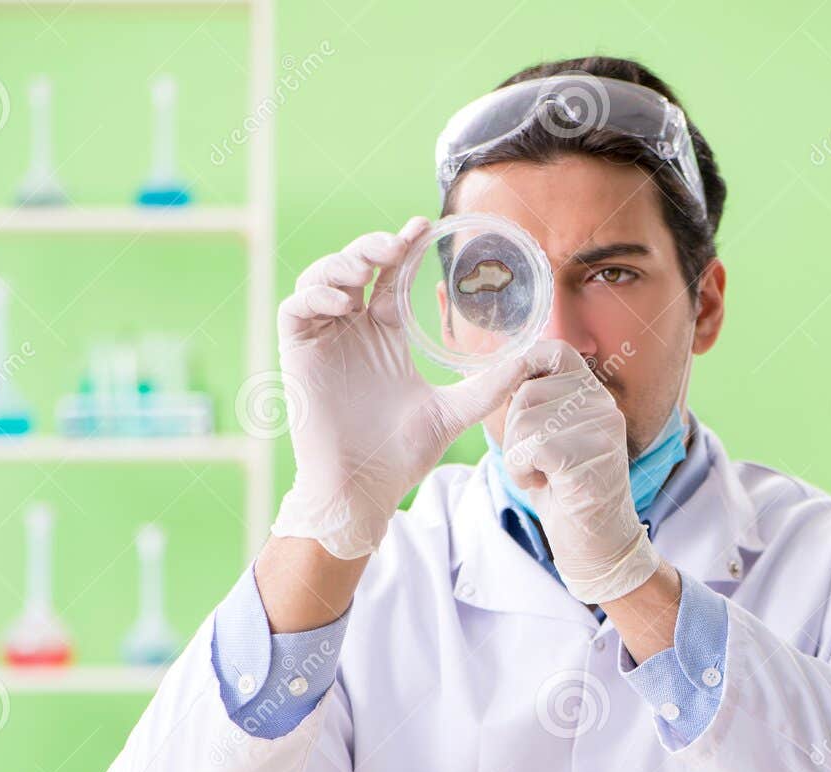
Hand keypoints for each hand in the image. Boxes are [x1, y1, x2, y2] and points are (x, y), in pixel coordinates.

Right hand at [269, 217, 521, 558]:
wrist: (364, 488)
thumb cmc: (402, 454)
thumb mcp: (454, 411)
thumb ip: (490, 384)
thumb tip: (535, 361)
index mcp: (385, 334)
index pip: (391, 278)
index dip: (404, 248)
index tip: (426, 225)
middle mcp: (352, 330)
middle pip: (355, 267)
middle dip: (374, 246)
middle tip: (399, 241)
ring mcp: (323, 340)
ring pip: (322, 278)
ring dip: (343, 263)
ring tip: (370, 266)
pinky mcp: (296, 353)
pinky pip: (295, 308)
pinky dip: (316, 296)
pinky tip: (346, 303)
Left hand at [499, 341, 661, 604]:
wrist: (597, 544)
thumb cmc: (567, 491)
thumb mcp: (555, 438)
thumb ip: (540, 403)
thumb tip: (506, 368)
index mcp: (594, 395)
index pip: (555, 351)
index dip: (525, 367)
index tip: (518, 401)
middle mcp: (604, 406)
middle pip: (526, 392)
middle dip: (513, 431)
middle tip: (536, 461)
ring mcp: (602, 431)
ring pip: (525, 421)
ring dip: (516, 456)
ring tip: (542, 475)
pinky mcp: (591, 460)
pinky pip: (531, 449)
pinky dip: (522, 472)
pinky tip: (543, 485)